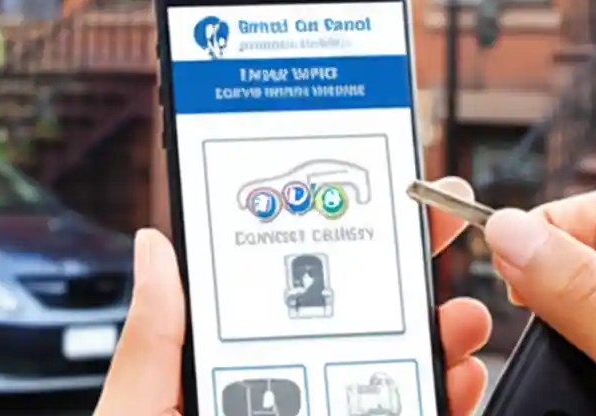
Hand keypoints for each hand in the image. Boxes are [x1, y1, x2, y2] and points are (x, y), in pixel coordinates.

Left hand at [96, 177, 491, 414]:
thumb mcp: (136, 414)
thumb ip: (154, 340)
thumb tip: (157, 249)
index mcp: (220, 377)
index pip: (272, 302)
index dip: (319, 249)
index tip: (360, 201)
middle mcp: (276, 400)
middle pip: (345, 334)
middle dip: (398, 284)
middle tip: (435, 235)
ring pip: (388, 384)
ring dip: (434, 342)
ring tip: (457, 315)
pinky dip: (443, 405)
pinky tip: (459, 382)